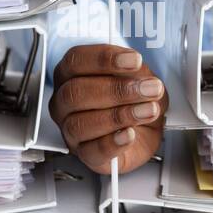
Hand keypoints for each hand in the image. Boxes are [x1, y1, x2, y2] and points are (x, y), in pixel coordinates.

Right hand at [49, 44, 167, 175]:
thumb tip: (136, 69)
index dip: (104, 59)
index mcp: (70, 73)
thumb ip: (133, 70)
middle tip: (148, 89)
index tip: (135, 60)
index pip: (75, 60)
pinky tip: (130, 134)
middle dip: (117, 89)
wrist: (145, 130)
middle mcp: (64, 101)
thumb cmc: (133, 99)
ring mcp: (69, 129)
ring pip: (80, 123)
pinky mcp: (84, 153)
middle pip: (75, 92)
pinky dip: (113, 142)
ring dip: (119, 116)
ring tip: (148, 111)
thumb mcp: (138, 76)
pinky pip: (91, 151)